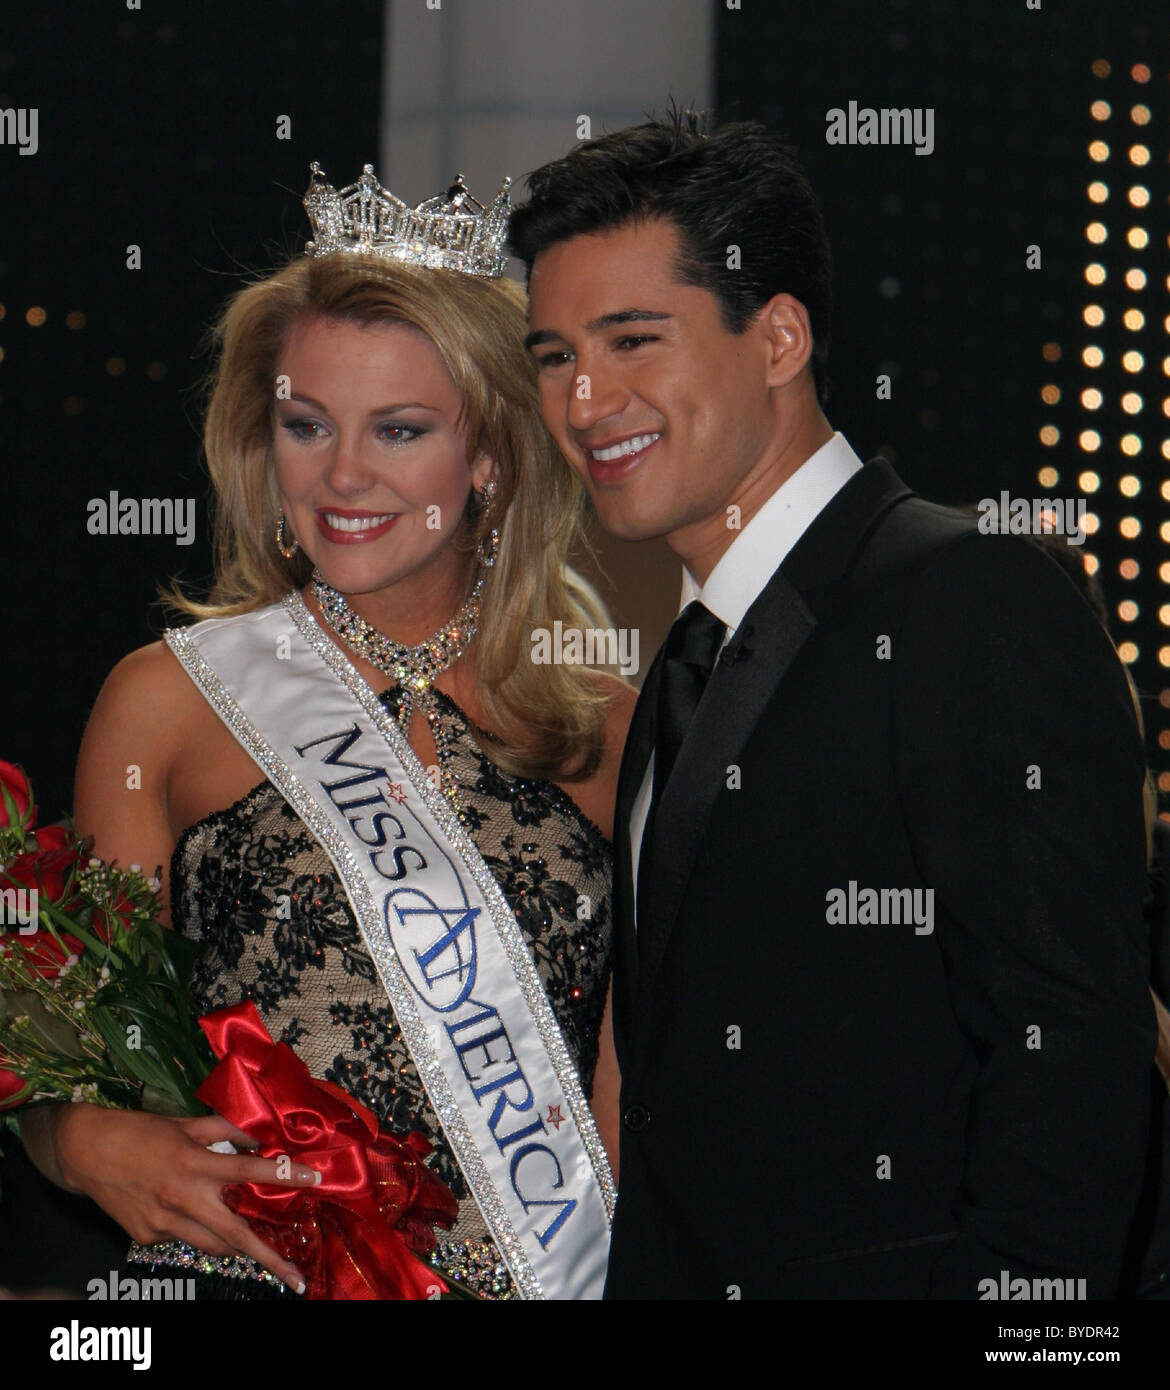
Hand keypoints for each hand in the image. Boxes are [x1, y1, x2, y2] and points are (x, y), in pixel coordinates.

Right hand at [55, 1103, 315, 1292]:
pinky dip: (197, 1229)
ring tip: (257, 1248)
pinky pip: (185, 1239)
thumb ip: (225, 1131)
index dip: (284, 1174)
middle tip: (296, 1279)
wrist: (85, 1153)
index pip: (249, 1170)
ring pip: (212, 1244)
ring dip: (237, 1246)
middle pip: (235, 1234)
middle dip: (269, 1258)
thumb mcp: (186, 1124)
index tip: (315, 1179)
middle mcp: (183, 1198)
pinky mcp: (148, 1237)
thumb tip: (259, 1140)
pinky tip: (187, 1211)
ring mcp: (164, 1223)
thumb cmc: (139, 1131)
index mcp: (194, 1163)